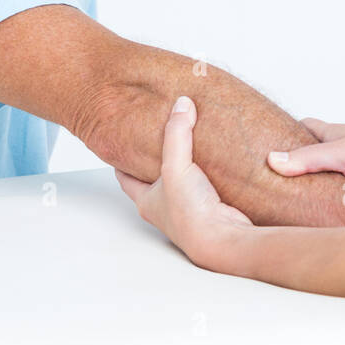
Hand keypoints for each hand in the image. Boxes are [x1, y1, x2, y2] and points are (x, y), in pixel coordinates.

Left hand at [116, 95, 254, 272]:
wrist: (223, 239)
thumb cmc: (191, 215)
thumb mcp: (175, 166)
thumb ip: (176, 133)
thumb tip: (181, 105)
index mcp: (147, 201)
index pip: (125, 177)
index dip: (122, 159)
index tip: (121, 142)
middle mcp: (165, 207)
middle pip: (153, 178)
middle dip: (154, 159)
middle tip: (158, 136)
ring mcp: (188, 209)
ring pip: (180, 182)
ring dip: (184, 166)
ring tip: (190, 142)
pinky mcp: (211, 208)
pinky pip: (205, 185)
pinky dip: (207, 173)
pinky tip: (215, 160)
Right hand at [267, 118, 344, 202]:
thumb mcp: (344, 153)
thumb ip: (308, 158)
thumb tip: (271, 160)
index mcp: (336, 134)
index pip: (303, 129)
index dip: (283, 137)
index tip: (261, 152)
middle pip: (313, 158)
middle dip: (295, 171)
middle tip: (271, 190)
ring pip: (329, 181)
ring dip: (316, 193)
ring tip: (291, 210)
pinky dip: (335, 206)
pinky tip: (325, 219)